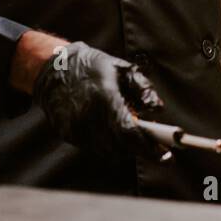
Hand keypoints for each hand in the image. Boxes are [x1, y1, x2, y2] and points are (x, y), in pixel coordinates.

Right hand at [32, 41, 167, 159]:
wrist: (54, 68)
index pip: (129, 132)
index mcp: (104, 97)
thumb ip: (143, 88)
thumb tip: (157, 108)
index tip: (166, 154)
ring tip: (130, 131)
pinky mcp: (67, 134)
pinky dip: (107, 142)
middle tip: (153, 142)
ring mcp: (75, 127)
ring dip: (124, 147)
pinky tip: (110, 128)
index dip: (148, 147)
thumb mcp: (122, 69)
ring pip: (107, 151)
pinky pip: (93, 147)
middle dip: (139, 148)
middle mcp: (88, 116)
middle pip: (120, 147)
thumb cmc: (93, 66)